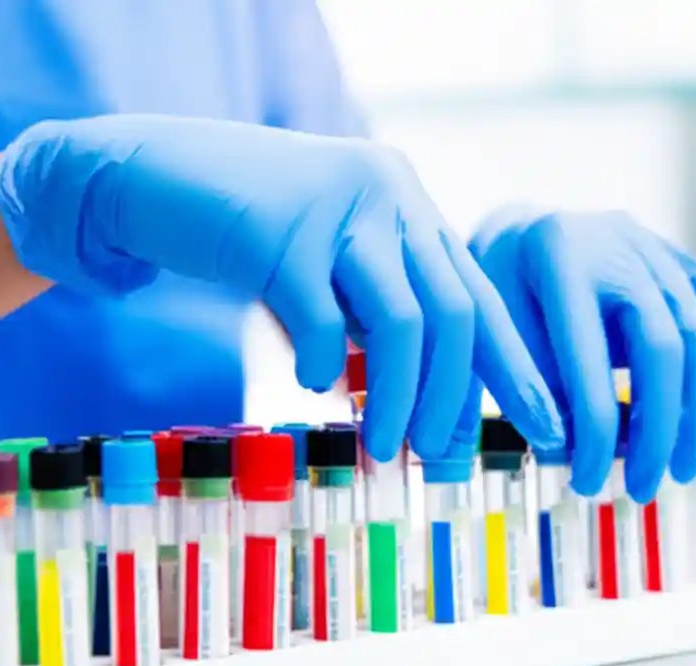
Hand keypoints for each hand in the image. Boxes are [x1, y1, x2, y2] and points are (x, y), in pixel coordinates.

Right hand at [0, 115, 563, 459]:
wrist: (151, 179)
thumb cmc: (247, 234)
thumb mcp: (330, 262)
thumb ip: (377, 307)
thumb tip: (426, 403)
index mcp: (407, 203)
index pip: (480, 294)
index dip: (517, 367)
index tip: (545, 427)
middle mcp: (388, 194)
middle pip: (455, 314)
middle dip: (455, 398)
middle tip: (441, 456)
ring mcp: (336, 208)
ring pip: (405, 322)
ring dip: (400, 399)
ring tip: (382, 448)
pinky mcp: (278, 233)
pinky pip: (323, 323)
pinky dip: (323, 367)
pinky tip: (308, 381)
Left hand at [470, 208, 695, 500]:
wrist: (516, 233)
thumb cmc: (496, 292)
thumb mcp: (490, 330)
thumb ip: (528, 384)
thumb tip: (572, 449)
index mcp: (557, 256)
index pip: (588, 357)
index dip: (594, 430)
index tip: (587, 480)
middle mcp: (616, 243)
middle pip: (663, 346)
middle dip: (658, 429)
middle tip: (642, 487)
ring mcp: (655, 247)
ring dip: (694, 412)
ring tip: (678, 467)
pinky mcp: (679, 257)